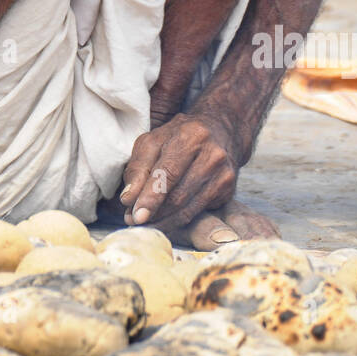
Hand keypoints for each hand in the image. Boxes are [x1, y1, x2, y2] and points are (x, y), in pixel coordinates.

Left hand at [120, 110, 238, 235]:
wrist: (219, 131)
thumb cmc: (178, 136)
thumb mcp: (153, 141)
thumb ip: (138, 167)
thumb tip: (128, 198)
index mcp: (191, 136)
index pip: (168, 173)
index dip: (151, 197)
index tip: (135, 216)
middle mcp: (212, 156)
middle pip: (178, 196)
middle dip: (154, 213)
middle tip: (132, 222)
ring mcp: (223, 175)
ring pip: (188, 210)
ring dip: (163, 222)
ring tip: (144, 224)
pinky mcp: (228, 191)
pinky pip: (198, 213)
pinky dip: (177, 220)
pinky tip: (163, 221)